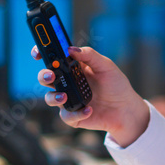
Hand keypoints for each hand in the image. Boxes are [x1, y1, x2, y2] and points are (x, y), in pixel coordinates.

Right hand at [34, 45, 149, 146]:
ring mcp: (68, 99)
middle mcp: (68, 82)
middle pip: (46, 77)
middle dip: (43, 75)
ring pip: (50, 97)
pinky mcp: (73, 116)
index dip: (42, 53)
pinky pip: (66, 116)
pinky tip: (88, 110)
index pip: (53, 58)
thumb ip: (89, 55)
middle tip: (51, 75)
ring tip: (65, 97)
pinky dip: (76, 113)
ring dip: (53, 97)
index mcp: (73, 67)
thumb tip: (71, 48)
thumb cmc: (116, 85)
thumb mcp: (106, 66)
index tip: (39, 52)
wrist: (126, 109)